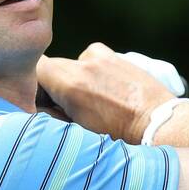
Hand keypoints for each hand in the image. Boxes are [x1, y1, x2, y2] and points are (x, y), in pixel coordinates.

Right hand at [36, 42, 175, 142]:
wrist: (155, 123)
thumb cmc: (117, 133)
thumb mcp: (77, 130)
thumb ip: (51, 115)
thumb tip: (36, 107)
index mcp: (69, 84)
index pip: (35, 68)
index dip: (32, 83)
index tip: (40, 98)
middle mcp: (83, 65)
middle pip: (52, 66)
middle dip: (53, 82)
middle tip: (64, 103)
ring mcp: (100, 57)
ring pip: (72, 63)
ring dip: (73, 76)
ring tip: (90, 97)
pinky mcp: (114, 56)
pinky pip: (91, 57)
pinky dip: (92, 69)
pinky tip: (103, 86)